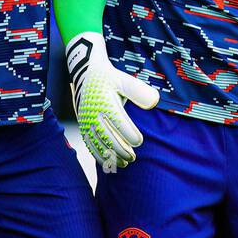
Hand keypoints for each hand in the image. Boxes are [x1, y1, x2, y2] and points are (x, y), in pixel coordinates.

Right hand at [66, 32, 158, 170]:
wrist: (87, 75)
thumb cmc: (110, 79)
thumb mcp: (125, 80)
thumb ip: (140, 91)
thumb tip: (155, 102)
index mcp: (105, 102)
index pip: (118, 122)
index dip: (129, 135)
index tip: (139, 142)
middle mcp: (93, 113)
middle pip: (107, 137)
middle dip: (121, 150)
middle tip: (134, 157)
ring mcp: (86, 121)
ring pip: (98, 144)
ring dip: (111, 156)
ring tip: (126, 163)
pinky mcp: (83, 127)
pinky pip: (90, 145)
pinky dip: (99, 157)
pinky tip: (111, 163)